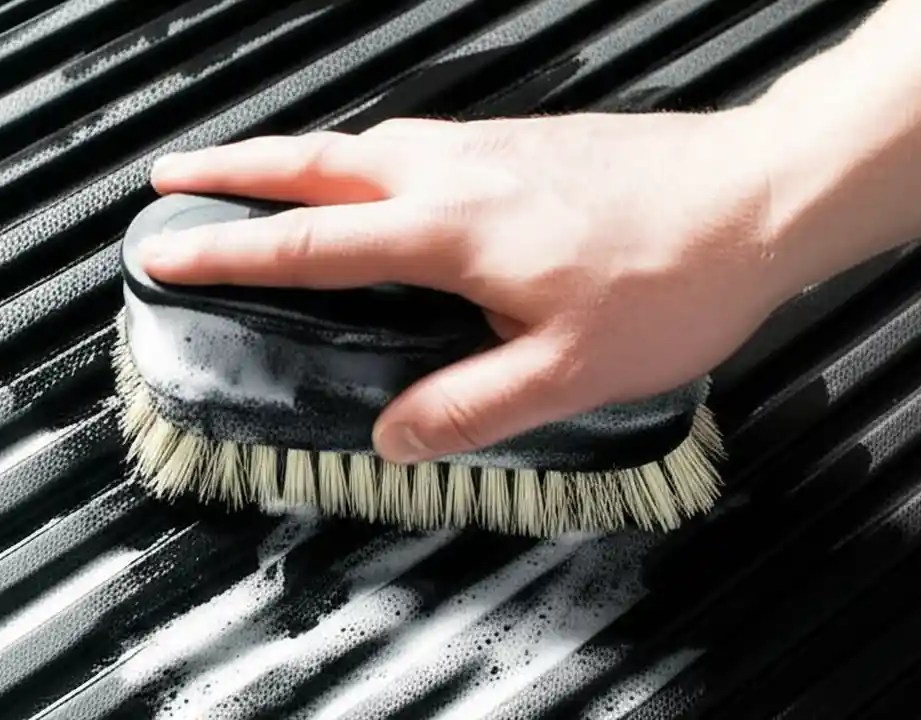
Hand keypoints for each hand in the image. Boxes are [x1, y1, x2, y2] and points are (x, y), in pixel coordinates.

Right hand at [140, 111, 792, 464]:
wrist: (756, 194)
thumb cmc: (673, 277)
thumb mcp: (572, 372)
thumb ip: (472, 407)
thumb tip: (394, 436)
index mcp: (448, 229)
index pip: (308, 242)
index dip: (226, 251)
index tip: (164, 249)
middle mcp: (452, 171)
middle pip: (312, 161)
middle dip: (229, 168)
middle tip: (170, 178)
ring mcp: (483, 147)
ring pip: (357, 142)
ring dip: (288, 156)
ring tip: (248, 176)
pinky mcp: (515, 142)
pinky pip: (407, 141)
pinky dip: (354, 155)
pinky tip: (368, 179)